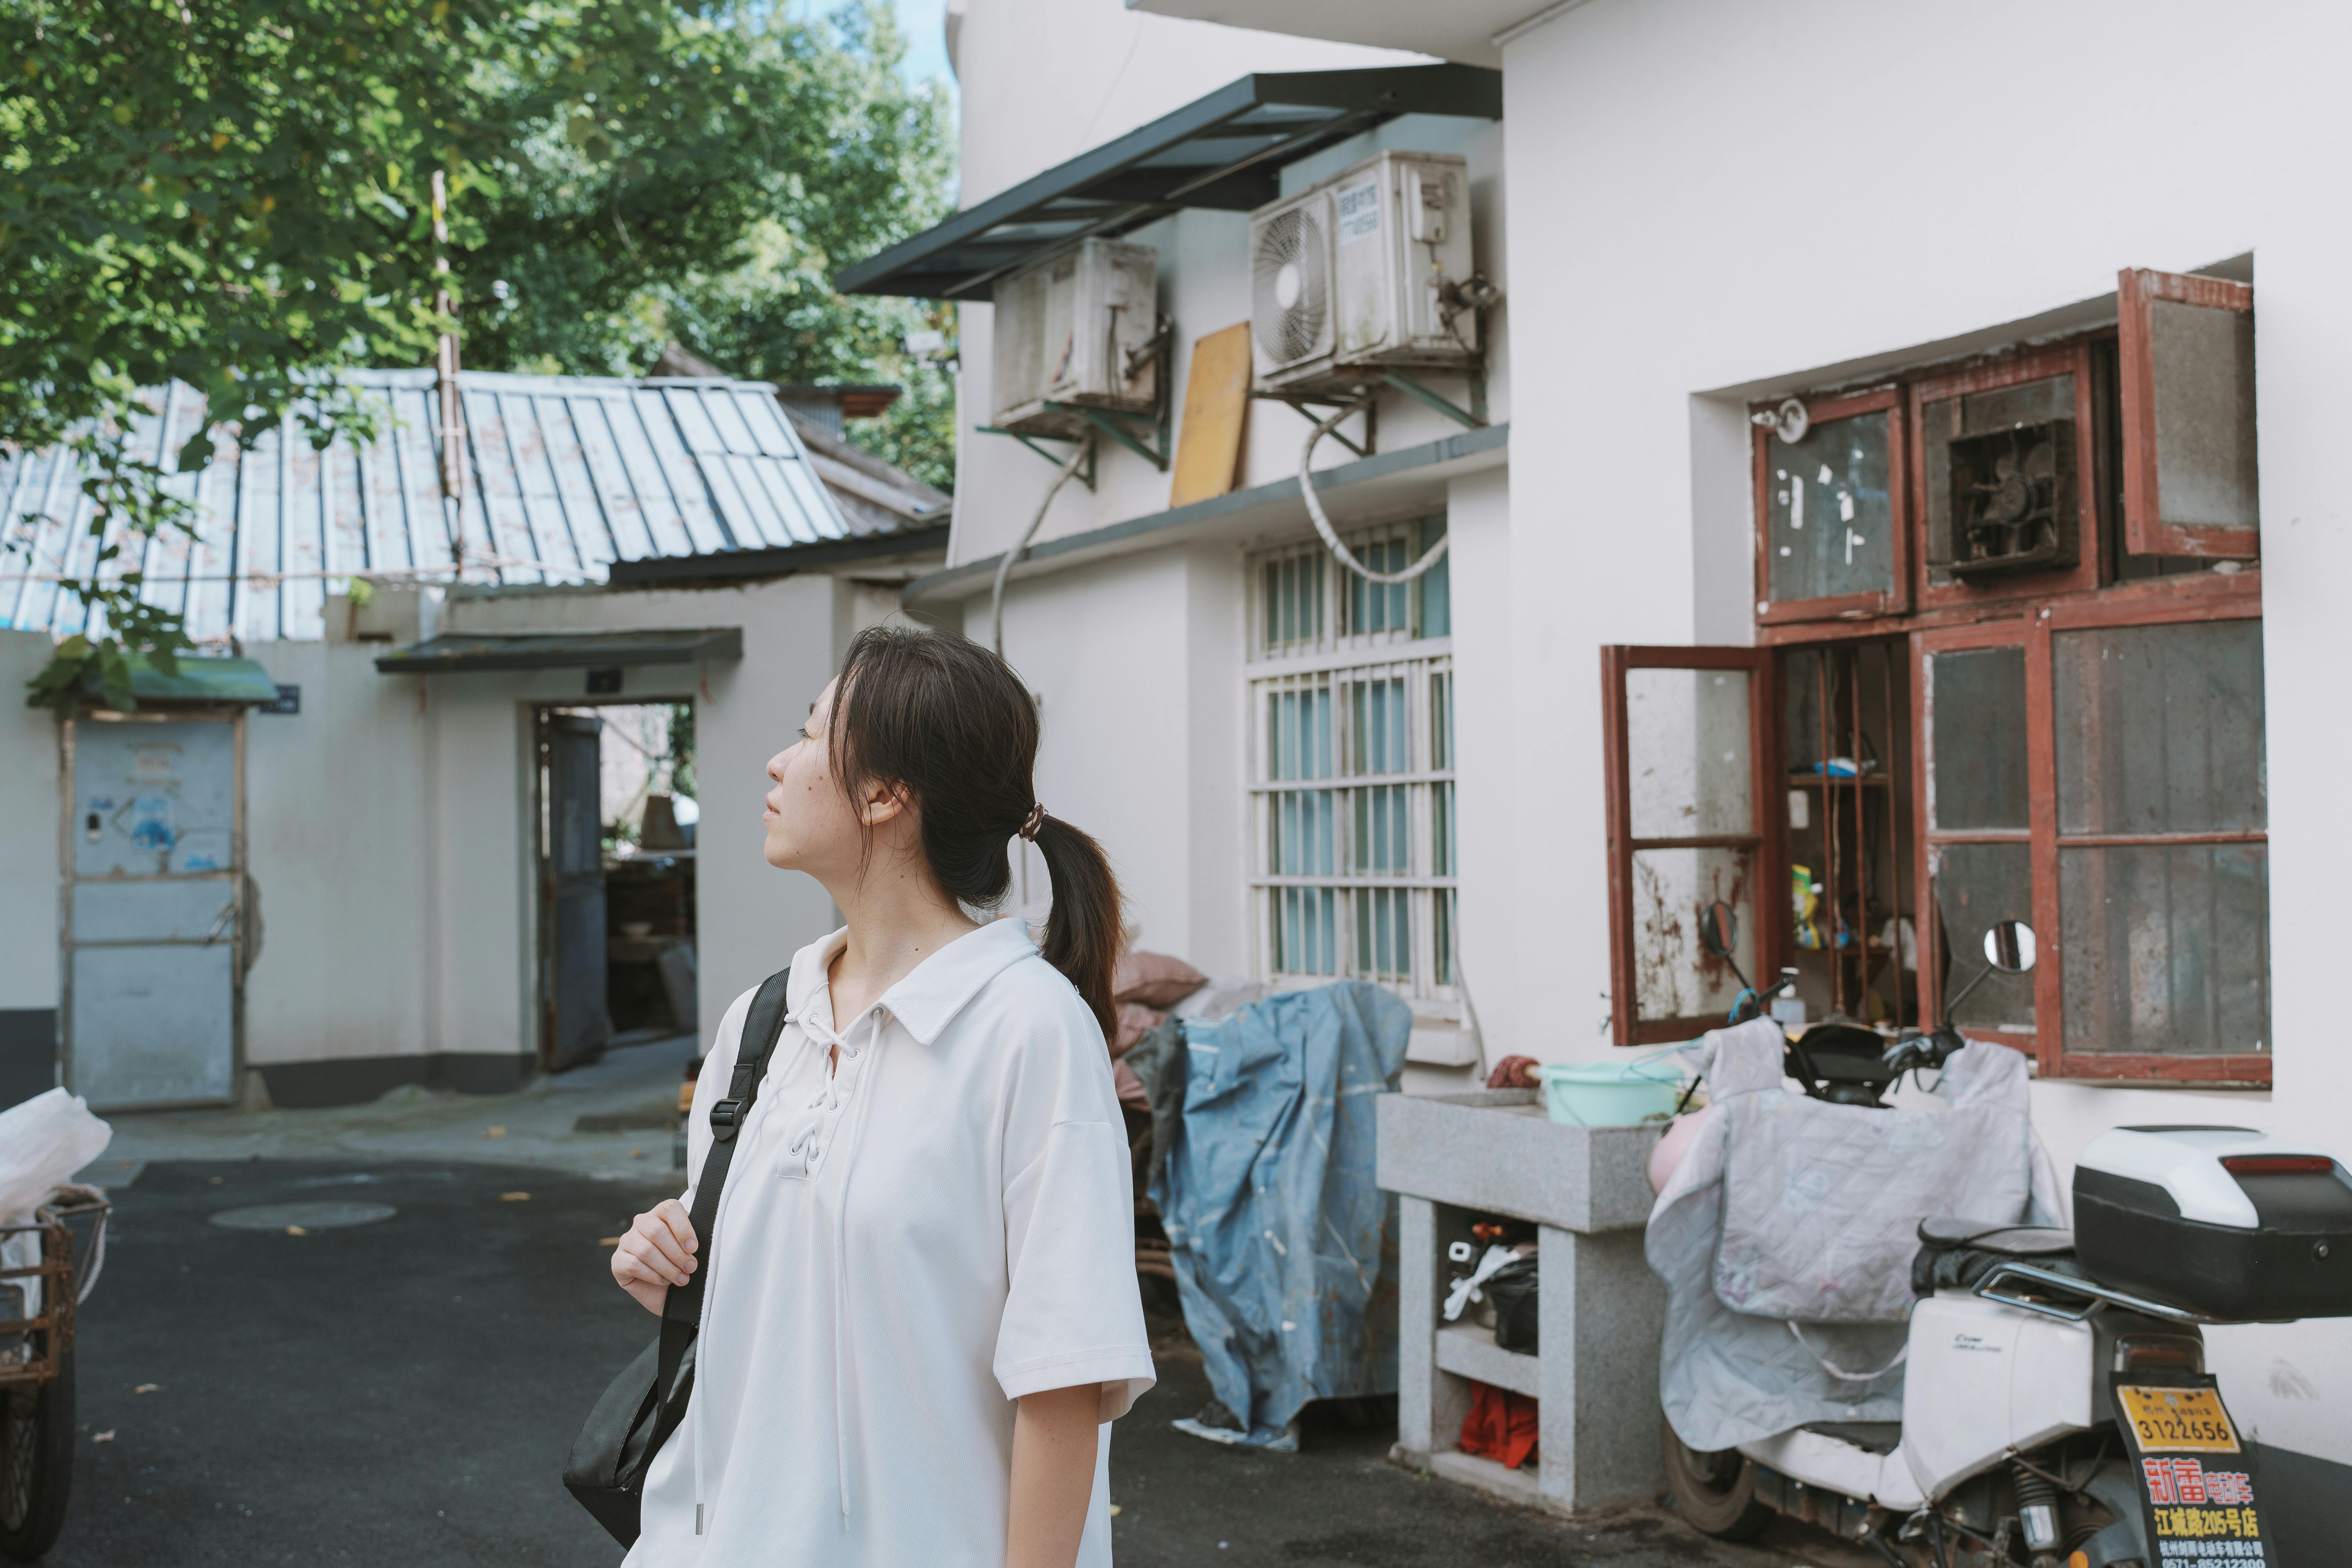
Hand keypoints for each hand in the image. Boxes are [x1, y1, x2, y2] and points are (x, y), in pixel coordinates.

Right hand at [612, 1198, 697, 1315]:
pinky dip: (653, 1276)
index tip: (694, 1248)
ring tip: (681, 1278)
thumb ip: (691, 1241)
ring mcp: (627, 1240)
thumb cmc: (681, 1265)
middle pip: (656, 1231)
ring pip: (646, 1250)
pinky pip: (634, 1265)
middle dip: (677, 1253)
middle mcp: (641, 1222)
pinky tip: (664, 1281)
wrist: (667, 1292)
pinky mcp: (618, 1260)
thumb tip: (693, 1246)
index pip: (670, 1208)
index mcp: (661, 1213)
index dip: (683, 1228)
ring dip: (668, 1267)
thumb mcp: (690, 1249)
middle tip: (691, 1268)